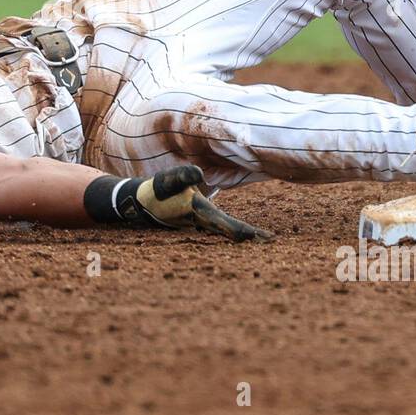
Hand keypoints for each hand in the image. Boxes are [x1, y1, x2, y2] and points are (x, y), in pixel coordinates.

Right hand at [132, 165, 272, 241]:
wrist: (143, 203)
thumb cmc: (157, 190)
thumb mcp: (167, 179)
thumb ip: (182, 175)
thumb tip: (200, 174)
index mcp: (200, 212)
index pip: (227, 224)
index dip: (245, 230)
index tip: (262, 237)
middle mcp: (203, 222)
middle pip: (232, 231)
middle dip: (251, 236)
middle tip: (272, 240)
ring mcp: (202, 224)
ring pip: (228, 231)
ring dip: (246, 235)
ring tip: (265, 238)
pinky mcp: (201, 221)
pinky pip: (223, 227)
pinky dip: (236, 230)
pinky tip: (246, 233)